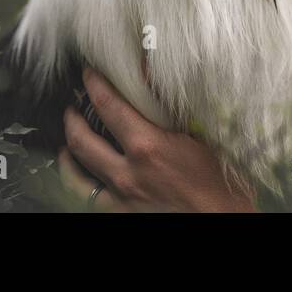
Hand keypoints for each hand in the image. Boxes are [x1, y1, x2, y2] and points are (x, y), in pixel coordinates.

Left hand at [58, 64, 256, 212]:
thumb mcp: (202, 134)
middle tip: (73, 103)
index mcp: (148, 146)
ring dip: (70, 145)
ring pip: (77, 170)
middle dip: (73, 117)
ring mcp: (121, 197)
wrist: (222, 219)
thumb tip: (149, 72)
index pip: (109, 107)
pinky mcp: (120, 213)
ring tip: (70, 132)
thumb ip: (172, 104)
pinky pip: (85, 196)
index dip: (95, 85)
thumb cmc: (220, 178)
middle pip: (83, 139)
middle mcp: (128, 172)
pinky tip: (73, 168)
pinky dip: (74, 178)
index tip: (88, 73)